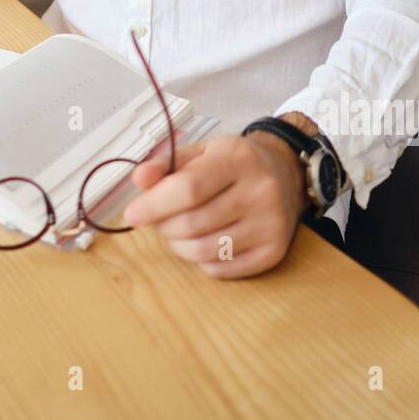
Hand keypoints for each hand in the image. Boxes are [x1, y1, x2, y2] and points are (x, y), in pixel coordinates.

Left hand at [122, 126, 309, 278]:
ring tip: (178, 231)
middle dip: (164, 226)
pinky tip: (203, 241)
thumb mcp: (203, 151)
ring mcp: (270, 225)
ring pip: (203, 250)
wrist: (286, 173)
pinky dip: (200, 260)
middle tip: (159, 219)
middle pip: (192, 223)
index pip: (188, 188)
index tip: (132, 214)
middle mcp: (260, 192)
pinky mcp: (274, 252)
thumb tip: (139, 179)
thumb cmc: (234, 162)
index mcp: (238, 159)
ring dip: (178, 245)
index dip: (154, 205)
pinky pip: (220, 268)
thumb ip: (168, 164)